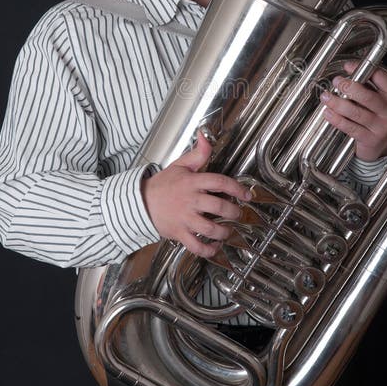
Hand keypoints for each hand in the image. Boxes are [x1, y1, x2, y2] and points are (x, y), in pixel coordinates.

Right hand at [141, 131, 251, 257]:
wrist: (139, 203)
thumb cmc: (162, 185)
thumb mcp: (180, 165)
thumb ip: (198, 154)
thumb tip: (205, 136)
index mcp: (192, 182)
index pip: (220, 182)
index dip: (237, 188)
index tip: (247, 195)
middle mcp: (190, 200)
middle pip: (219, 207)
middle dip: (234, 213)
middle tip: (237, 214)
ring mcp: (185, 218)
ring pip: (211, 229)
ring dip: (224, 232)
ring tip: (228, 231)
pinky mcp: (179, 233)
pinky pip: (197, 246)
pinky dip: (209, 250)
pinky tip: (215, 247)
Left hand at [320, 60, 386, 160]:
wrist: (381, 142)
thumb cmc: (376, 114)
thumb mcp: (378, 97)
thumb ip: (367, 82)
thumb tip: (350, 67)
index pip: (382, 78)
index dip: (364, 69)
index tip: (348, 66)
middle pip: (368, 97)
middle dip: (349, 87)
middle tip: (336, 82)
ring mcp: (380, 126)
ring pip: (356, 113)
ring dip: (338, 103)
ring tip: (326, 96)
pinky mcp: (369, 138)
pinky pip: (350, 127)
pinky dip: (337, 119)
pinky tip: (328, 112)